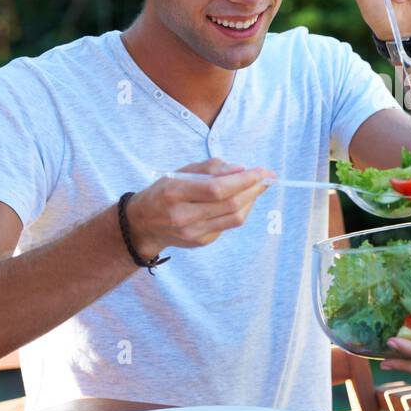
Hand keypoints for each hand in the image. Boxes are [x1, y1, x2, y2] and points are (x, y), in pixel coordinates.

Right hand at [125, 159, 274, 256]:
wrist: (143, 224)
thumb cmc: (164, 192)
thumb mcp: (180, 172)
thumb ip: (210, 168)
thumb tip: (240, 169)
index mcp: (175, 194)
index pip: (217, 188)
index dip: (244, 180)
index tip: (262, 171)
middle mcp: (184, 217)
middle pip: (230, 204)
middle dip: (253, 189)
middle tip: (267, 178)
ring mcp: (193, 233)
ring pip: (234, 218)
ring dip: (251, 201)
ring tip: (258, 187)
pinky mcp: (201, 242)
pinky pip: (228, 225)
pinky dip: (240, 210)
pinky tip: (242, 199)